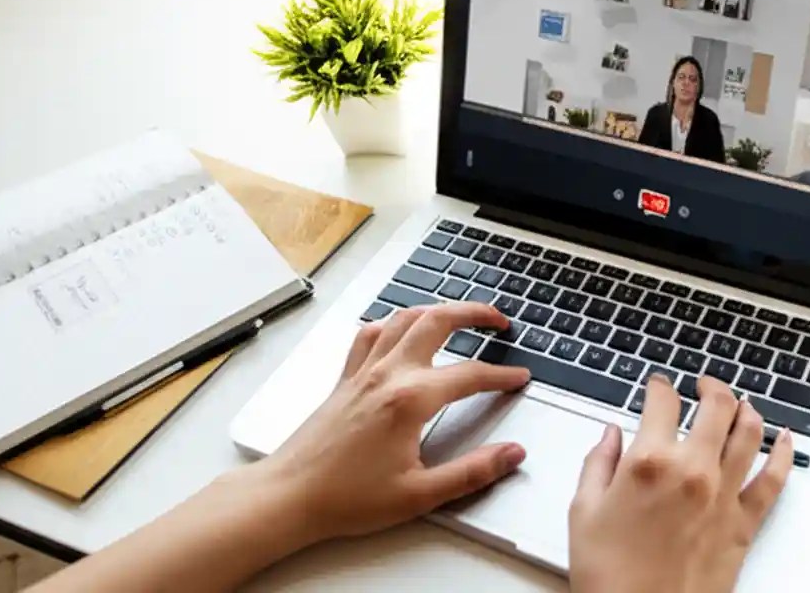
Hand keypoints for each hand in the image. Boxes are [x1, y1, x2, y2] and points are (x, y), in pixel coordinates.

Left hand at [239, 303, 530, 545]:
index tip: (520, 379)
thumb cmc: (346, 498)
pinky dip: (393, 323)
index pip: (470, 375)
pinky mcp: (345, 379)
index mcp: (409, 399)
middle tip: (499, 319)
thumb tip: (512, 454)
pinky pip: (371, 334)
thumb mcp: (421, 495)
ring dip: (436, 309)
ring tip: (458, 314)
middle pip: (437, 321)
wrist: (289, 497)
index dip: (502, 376)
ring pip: (403, 318)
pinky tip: (401, 331)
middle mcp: (387, 375)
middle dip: (474, 313)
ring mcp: (363, 372)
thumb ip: (473, 472)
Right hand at [568, 375, 793, 592]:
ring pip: (749, 432)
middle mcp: (693, 471)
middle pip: (716, 406)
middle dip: (709, 386)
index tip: (657, 386)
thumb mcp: (583, 513)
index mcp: (649, 462)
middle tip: (703, 384)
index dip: (659, 386)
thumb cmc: (610, 578)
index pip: (661, 401)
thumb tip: (609, 437)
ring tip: (739, 403)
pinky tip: (784, 439)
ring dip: (745, 408)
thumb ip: (597, 465)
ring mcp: (723, 495)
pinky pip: (774, 479)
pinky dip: (784, 453)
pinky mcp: (744, 523)